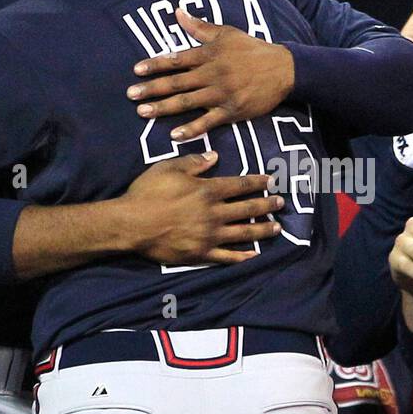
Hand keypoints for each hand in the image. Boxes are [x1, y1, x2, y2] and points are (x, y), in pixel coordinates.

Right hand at [118, 151, 284, 264]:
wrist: (131, 224)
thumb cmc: (147, 193)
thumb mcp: (168, 168)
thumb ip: (194, 162)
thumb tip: (215, 156)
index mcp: (207, 190)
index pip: (240, 185)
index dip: (258, 182)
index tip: (271, 181)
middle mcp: (214, 213)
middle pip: (247, 208)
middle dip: (267, 205)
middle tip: (281, 204)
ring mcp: (209, 236)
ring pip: (243, 233)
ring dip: (262, 230)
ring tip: (276, 228)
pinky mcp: (201, 253)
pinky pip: (227, 257)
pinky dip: (242, 257)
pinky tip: (254, 255)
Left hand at [127, 8, 294, 140]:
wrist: (283, 69)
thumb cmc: (252, 50)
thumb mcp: (226, 33)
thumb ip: (199, 27)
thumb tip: (177, 12)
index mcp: (209, 54)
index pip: (177, 59)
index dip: (155, 64)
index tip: (136, 71)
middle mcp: (212, 74)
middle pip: (177, 82)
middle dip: (152, 89)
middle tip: (131, 96)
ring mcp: (222, 94)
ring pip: (188, 101)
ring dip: (164, 108)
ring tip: (144, 113)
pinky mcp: (232, 111)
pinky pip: (208, 121)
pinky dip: (192, 129)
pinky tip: (175, 135)